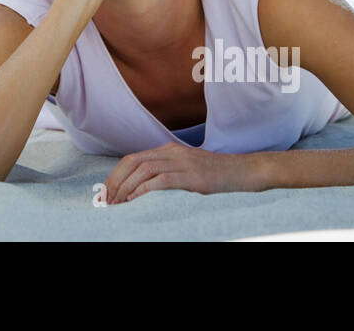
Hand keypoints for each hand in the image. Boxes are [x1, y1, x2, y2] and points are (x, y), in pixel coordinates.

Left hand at [103, 142, 262, 200]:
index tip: (106, 193)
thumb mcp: (188, 169)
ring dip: (126, 187)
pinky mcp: (192, 176)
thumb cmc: (218, 175)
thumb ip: (168, 173)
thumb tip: (142, 191)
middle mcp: (172, 152)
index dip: (116, 175)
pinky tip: (136, 200)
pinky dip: (144, 189)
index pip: (133, 158)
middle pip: (133, 162)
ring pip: (143, 169)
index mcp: (169, 150)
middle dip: (116, 181)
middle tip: (107, 201)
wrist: (246, 171)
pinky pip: (161, 179)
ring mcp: (182, 162)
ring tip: (118, 204)